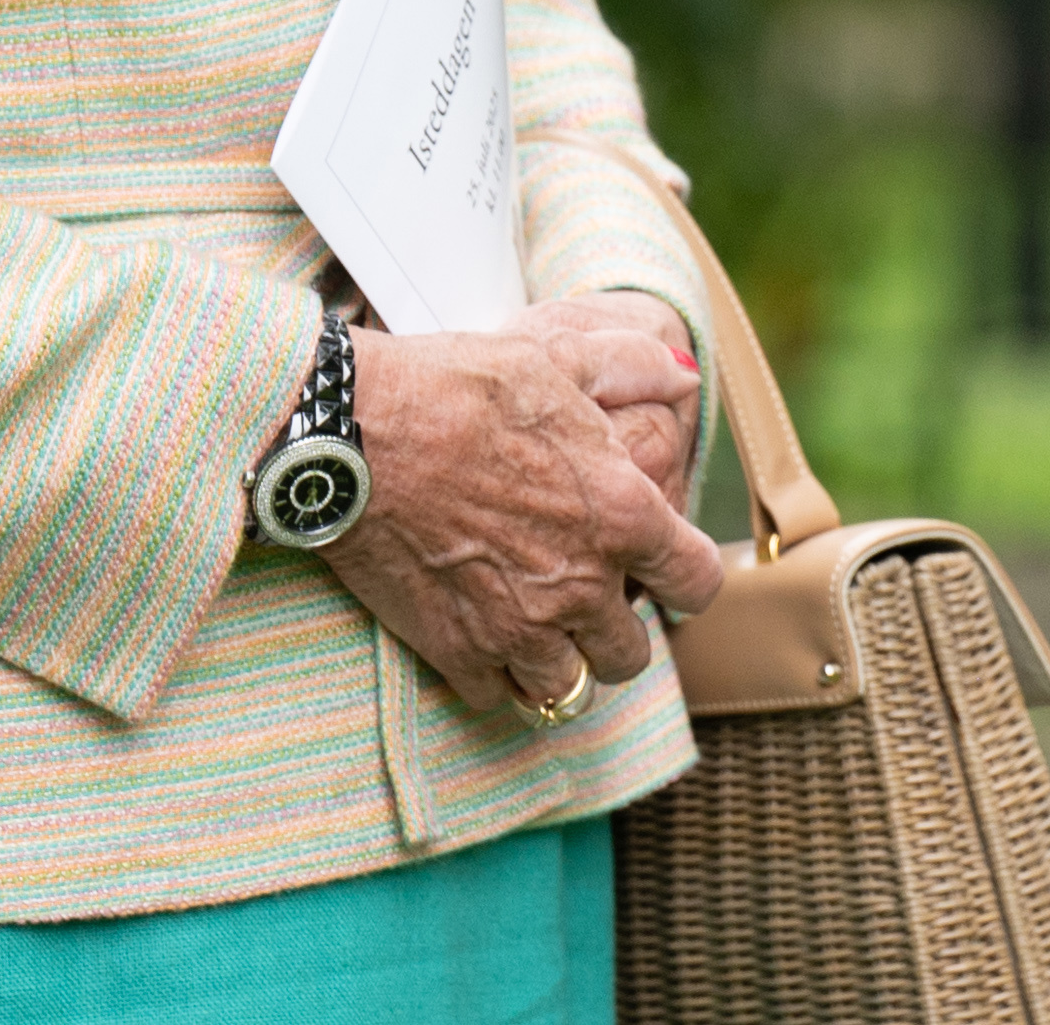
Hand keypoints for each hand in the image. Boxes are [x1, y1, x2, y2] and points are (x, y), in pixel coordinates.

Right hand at [327, 324, 725, 716]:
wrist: (353, 434)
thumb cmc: (457, 387)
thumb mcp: (556, 352)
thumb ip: (631, 365)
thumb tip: (684, 371)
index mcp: (622, 515)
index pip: (697, 580)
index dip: (688, 578)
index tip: (668, 572)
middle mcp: (581, 586)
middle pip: (630, 654)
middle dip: (615, 632)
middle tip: (587, 601)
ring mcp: (518, 629)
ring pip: (567, 690)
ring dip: (558, 664)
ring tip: (537, 630)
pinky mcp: (456, 651)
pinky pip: (497, 696)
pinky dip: (495, 676)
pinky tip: (482, 637)